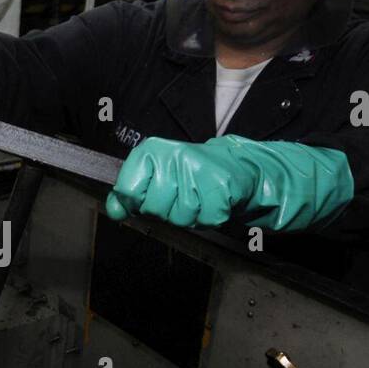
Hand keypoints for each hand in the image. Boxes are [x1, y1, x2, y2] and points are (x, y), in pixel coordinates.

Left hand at [105, 135, 353, 230]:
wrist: (254, 168)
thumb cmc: (204, 175)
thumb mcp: (165, 179)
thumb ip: (136, 192)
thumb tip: (114, 208)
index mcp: (156, 150)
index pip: (128, 187)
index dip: (136, 201)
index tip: (146, 199)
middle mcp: (176, 154)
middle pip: (154, 207)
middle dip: (169, 212)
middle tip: (185, 198)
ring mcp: (200, 168)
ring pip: (181, 215)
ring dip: (194, 216)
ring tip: (203, 198)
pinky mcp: (224, 183)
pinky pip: (208, 217)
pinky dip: (215, 217)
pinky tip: (219, 201)